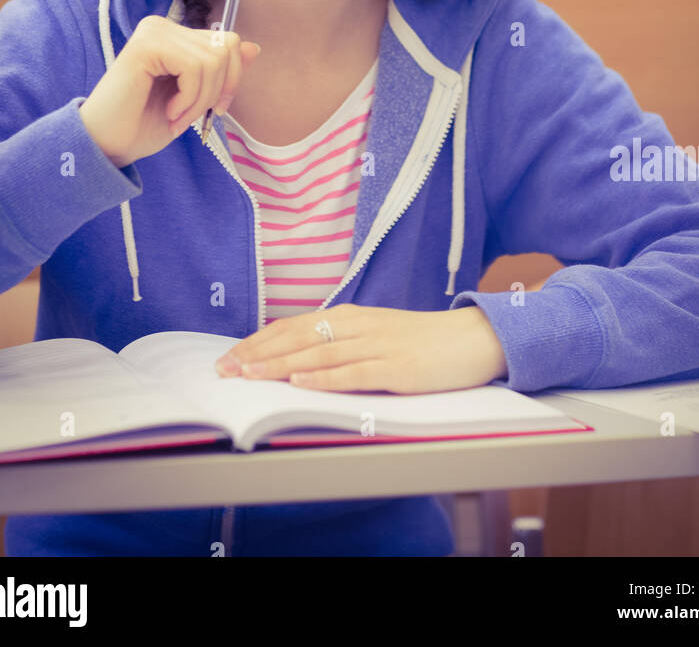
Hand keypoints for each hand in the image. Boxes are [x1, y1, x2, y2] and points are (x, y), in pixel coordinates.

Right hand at [78, 15, 260, 167]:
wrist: (107, 145)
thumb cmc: (145, 124)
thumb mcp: (195, 99)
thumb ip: (221, 72)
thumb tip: (255, 47)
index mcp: (175, 36)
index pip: (229, 43)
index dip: (232, 79)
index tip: (215, 108)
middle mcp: (164, 27)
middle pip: (226, 49)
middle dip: (216, 91)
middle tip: (191, 116)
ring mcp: (154, 32)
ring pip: (213, 61)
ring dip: (199, 100)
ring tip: (175, 116)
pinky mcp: (146, 45)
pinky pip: (194, 67)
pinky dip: (189, 98)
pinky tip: (169, 110)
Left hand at [215, 303, 507, 393]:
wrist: (473, 339)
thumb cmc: (422, 342)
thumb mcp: (376, 336)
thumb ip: (341, 344)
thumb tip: (298, 359)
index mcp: (352, 316)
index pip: (295, 325)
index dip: (260, 340)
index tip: (229, 356)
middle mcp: (359, 325)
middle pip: (299, 336)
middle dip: (259, 352)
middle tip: (225, 368)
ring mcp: (378, 346)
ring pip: (320, 353)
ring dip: (281, 364)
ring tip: (250, 374)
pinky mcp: (397, 368)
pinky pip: (355, 372)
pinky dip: (325, 378)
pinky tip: (301, 383)